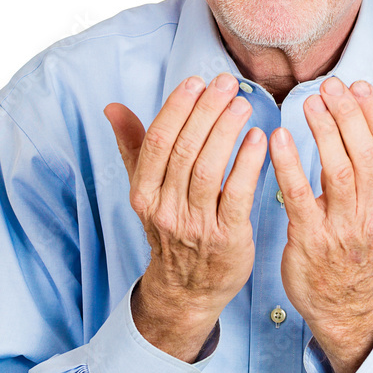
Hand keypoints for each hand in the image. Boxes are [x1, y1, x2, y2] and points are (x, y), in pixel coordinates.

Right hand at [104, 72, 266, 360]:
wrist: (188, 290)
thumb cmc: (171, 228)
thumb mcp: (147, 190)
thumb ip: (134, 146)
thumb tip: (113, 107)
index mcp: (144, 192)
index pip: (157, 141)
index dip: (176, 108)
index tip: (196, 81)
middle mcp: (165, 209)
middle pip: (184, 150)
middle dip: (206, 112)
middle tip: (226, 84)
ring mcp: (195, 226)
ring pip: (208, 169)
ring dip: (226, 132)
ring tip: (243, 104)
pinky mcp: (227, 238)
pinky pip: (237, 195)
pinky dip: (248, 164)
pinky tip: (259, 139)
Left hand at [269, 76, 372, 372]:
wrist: (339, 300)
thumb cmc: (358, 245)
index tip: (358, 85)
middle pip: (368, 156)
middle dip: (350, 116)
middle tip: (331, 86)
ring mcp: (343, 228)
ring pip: (340, 172)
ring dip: (325, 133)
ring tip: (310, 102)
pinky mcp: (310, 239)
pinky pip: (299, 196)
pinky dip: (290, 164)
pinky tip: (278, 138)